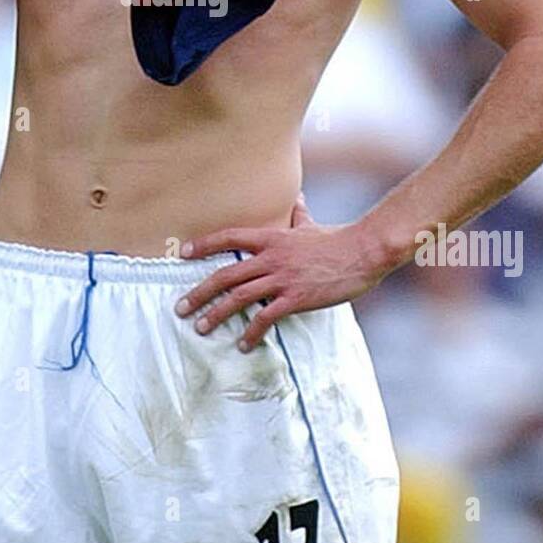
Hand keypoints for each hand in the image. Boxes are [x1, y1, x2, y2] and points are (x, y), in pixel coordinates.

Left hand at [174, 194, 387, 350]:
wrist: (363, 252)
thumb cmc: (337, 239)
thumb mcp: (312, 225)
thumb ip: (299, 215)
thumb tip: (298, 199)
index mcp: (271, 238)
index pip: (229, 237)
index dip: (204, 245)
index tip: (184, 253)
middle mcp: (271, 257)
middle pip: (225, 274)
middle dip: (199, 292)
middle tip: (180, 307)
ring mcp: (282, 279)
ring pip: (239, 297)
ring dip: (216, 314)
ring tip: (201, 328)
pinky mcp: (296, 299)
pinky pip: (266, 317)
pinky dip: (251, 332)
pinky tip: (243, 344)